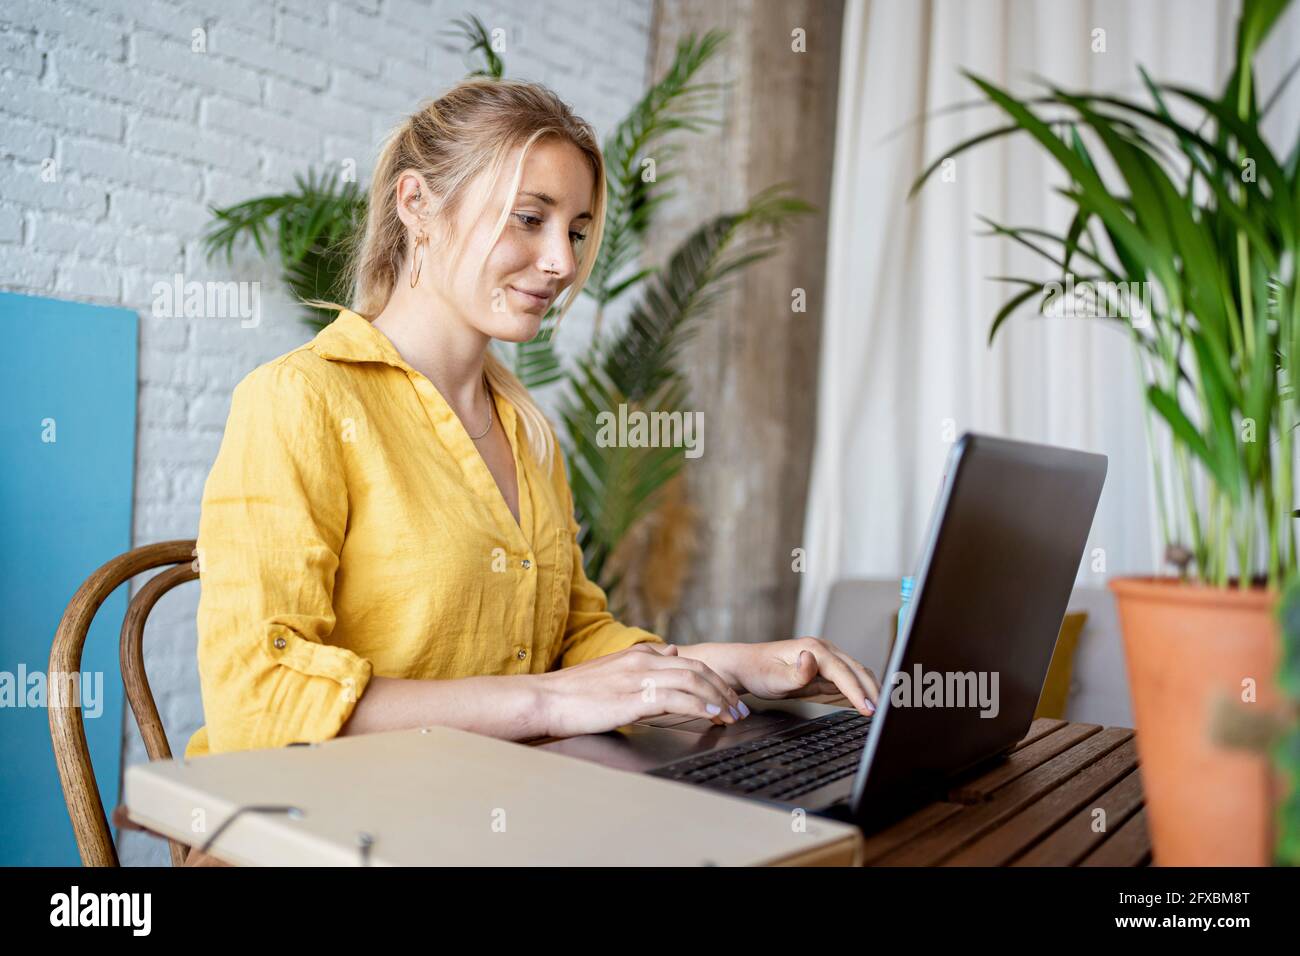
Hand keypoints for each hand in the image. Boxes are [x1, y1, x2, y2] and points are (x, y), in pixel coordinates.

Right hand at [536, 642, 750, 737]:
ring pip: (693, 681)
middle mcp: (643, 660)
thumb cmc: (574, 692)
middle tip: (740, 708)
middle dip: (724, 689)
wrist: (545, 699)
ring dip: (719, 699)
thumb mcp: (612, 669)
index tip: (727, 697)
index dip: (713, 679)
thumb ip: (643, 662)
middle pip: (698, 669)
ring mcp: (639, 677)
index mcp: (638, 654)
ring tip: (734, 716)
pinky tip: (713, 716)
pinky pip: (678, 699)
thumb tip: (671, 652)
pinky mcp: (634, 697)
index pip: (687, 661)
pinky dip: (701, 706)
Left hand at [717, 637, 879, 716]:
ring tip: (883, 709)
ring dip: (871, 689)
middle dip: (872, 691)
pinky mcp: (827, 669)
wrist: (747, 666)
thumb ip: (795, 673)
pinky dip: (862, 689)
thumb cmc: (758, 670)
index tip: (868, 709)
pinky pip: (850, 678)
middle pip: (856, 670)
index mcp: (814, 648)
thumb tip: (811, 660)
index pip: (843, 672)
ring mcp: (827, 658)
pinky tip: (869, 701)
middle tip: (883, 714)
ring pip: (857, 672)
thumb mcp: (773, 677)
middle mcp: (824, 649)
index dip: (857, 691)